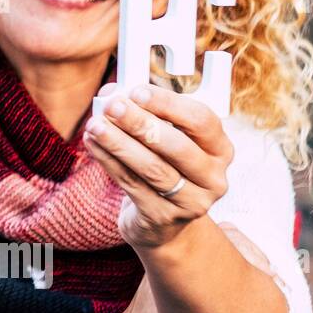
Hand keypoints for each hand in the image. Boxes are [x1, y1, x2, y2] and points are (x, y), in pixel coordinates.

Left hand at [83, 84, 232, 249]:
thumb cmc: (162, 165)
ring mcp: (191, 201)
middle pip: (177, 146)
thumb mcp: (162, 137)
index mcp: (220, 149)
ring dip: (119, 143)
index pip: (202, 120)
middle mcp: (213, 177)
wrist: (160, 221)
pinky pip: (131, 184)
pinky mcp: (163, 217)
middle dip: (141, 123)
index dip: (168, 104)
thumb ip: (141, 111)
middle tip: (112, 106)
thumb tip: (111, 92)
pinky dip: (108, 161)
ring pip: (152, 168)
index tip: (137, 91)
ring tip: (95, 125)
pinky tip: (92, 143)